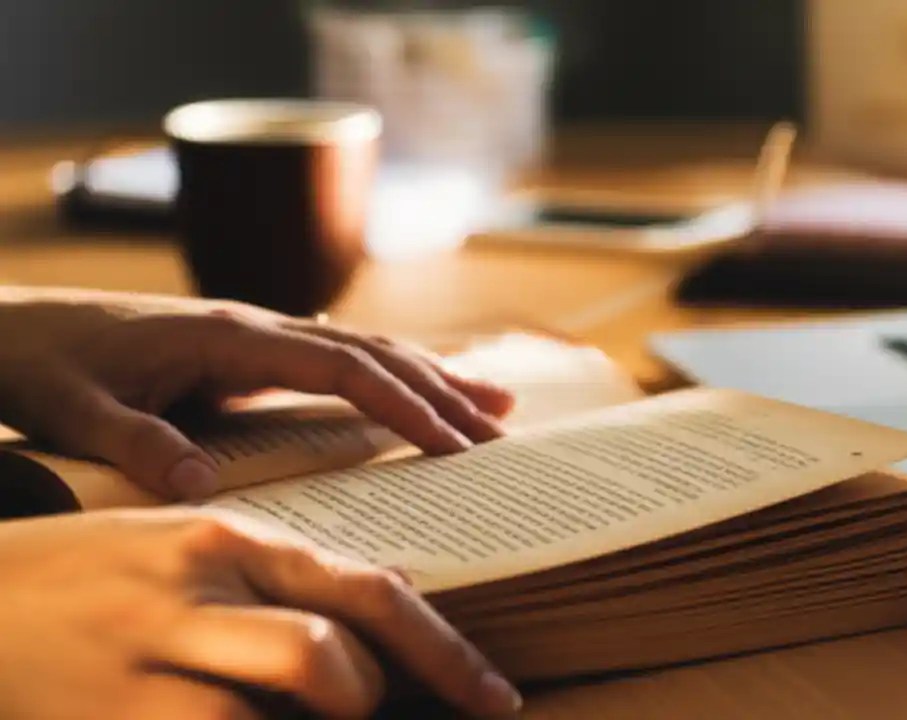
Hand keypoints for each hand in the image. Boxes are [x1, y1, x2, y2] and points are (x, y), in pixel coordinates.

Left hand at [0, 288, 514, 499]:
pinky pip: (339, 362)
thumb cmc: (41, 365)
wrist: (12, 326)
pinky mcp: (250, 352)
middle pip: (374, 352)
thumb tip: (205, 489)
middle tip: (504, 430)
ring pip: (367, 350)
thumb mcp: (71, 410)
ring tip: (497, 404)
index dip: (403, 404)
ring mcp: (257, 335)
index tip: (453, 443)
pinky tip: (417, 393)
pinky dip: (390, 378)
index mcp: (228, 335)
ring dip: (433, 376)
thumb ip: (134, 444)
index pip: (341, 367)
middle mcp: (257, 326)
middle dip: (443, 390)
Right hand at [0, 509, 521, 718]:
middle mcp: (193, 588)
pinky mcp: (111, 718)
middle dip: (368, 698)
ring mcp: (143, 658)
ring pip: (280, 707)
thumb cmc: (96, 579)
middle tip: (366, 712)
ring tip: (280, 712)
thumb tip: (390, 598)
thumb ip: (282, 576)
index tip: (495, 698)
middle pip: (331, 655)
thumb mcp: (191, 549)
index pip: (367, 590)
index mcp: (229, 537)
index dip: (445, 651)